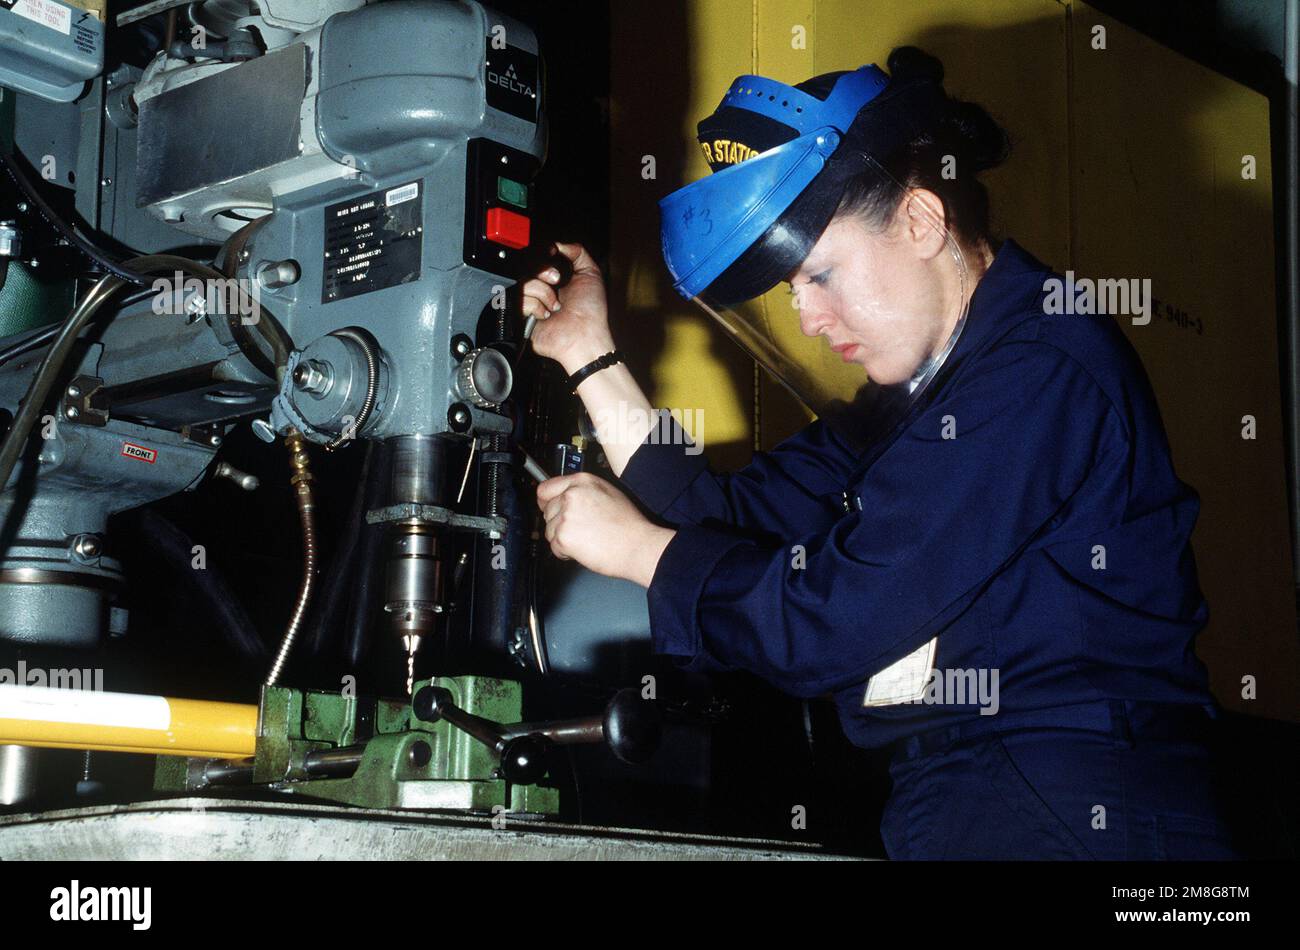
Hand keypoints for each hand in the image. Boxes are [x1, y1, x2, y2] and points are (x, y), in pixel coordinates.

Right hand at [521, 242, 615, 373]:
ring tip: (555, 306)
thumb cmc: (591, 310)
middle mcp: (541, 289)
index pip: (538, 258)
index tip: (552, 257)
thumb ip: (577, 252)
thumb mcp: (591, 273)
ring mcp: (531, 302)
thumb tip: (558, 243)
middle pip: (526, 267)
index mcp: (554, 278)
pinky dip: (536, 306)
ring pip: (522, 283)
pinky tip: (546, 315)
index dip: (543, 256)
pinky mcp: (522, 317)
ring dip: (543, 292)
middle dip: (544, 271)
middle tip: (557, 282)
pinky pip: (519, 300)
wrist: (584, 335)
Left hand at [537, 472, 674, 586]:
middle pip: (547, 511)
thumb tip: (564, 496)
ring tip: (586, 539)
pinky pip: (554, 546)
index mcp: (582, 482)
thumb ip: (583, 491)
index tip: (549, 507)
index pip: (546, 488)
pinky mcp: (563, 536)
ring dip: (562, 538)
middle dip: (559, 522)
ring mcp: (566, 516)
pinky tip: (584, 548)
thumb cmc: (629, 525)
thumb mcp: (608, 493)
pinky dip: (565, 552)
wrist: (638, 546)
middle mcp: (571, 495)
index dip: (547, 501)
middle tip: (581, 529)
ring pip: (549, 530)